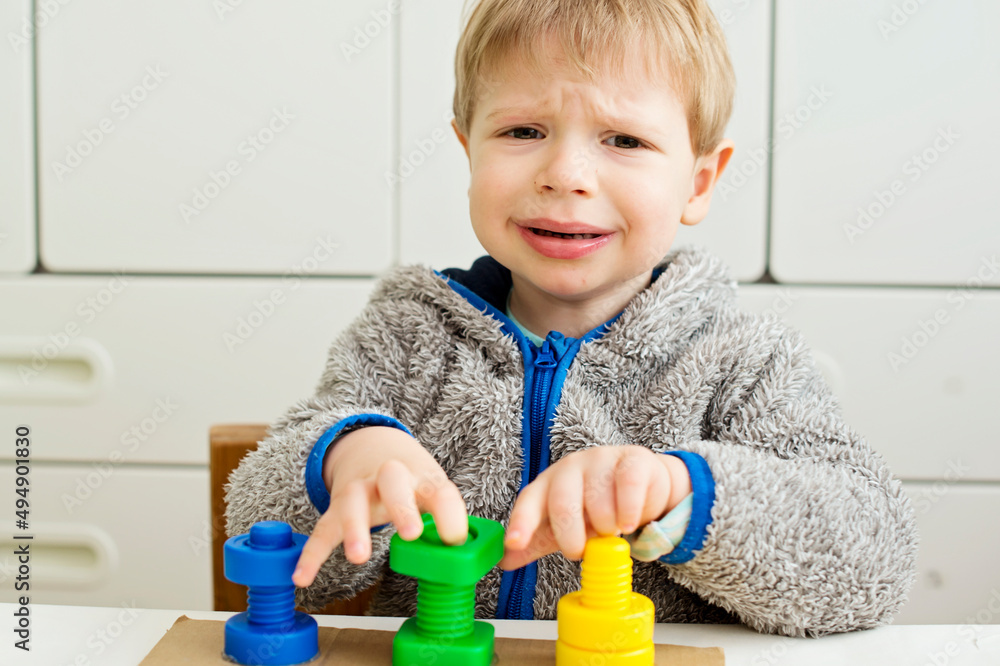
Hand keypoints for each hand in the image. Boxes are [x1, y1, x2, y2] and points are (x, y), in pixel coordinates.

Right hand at [292, 426, 467, 587]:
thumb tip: (470, 556)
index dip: (450, 514)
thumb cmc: (411, 480)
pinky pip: (321, 530)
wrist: (371, 446)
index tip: (455, 539)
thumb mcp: (433, 488)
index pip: (441, 490)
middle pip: (394, 485)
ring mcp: (360, 490)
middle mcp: (390, 478)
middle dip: (402, 508)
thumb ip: (448, 519)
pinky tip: (302, 577)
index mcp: (423, 476)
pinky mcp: (336, 507)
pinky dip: (310, 554)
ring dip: (356, 529)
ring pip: (353, 502)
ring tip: (359, 557)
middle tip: (410, 534)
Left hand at [500, 446, 690, 569]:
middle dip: (570, 535)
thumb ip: (536, 541)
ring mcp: (601, 460)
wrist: (641, 487)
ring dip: (605, 526)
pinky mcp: (633, 460)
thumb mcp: (564, 527)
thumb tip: (503, 561)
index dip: (521, 521)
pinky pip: (628, 486)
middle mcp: (570, 467)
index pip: (528, 500)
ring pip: (597, 499)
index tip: (514, 542)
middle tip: (580, 551)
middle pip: (562, 502)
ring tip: (610, 531)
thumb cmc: (595, 508)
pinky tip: (628, 522)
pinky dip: (628, 511)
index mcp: (547, 484)